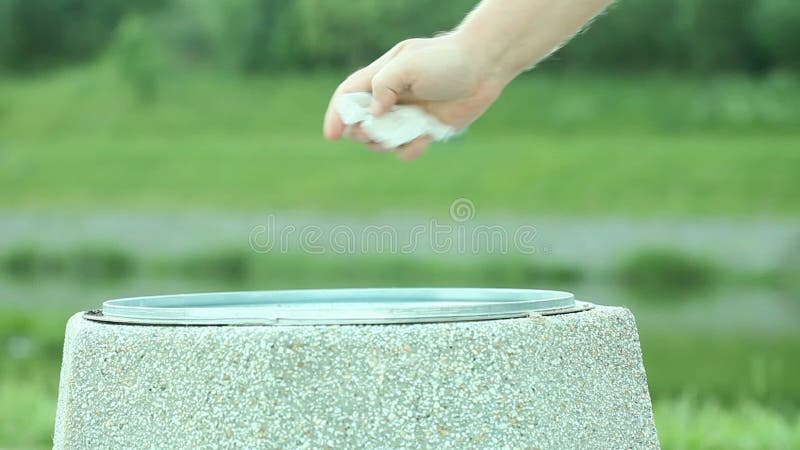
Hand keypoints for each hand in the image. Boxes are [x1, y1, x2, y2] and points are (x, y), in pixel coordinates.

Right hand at [323, 34, 507, 160]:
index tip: (332, 135)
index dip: (337, 115)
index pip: (348, 96)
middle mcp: (390, 98)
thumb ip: (384, 84)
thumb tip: (372, 114)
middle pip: (359, 125)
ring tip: (408, 130)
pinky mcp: (423, 130)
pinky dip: (410, 149)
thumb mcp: (410, 64)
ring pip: (380, 141)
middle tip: (378, 130)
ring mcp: (406, 116)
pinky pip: (405, 150)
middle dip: (364, 133)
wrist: (484, 69)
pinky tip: (425, 139)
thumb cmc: (447, 60)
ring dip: (388, 142)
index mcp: (381, 76)